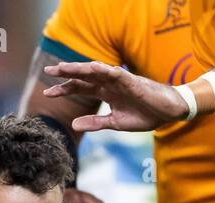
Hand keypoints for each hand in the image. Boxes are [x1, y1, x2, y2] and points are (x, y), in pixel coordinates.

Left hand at [44, 61, 185, 133]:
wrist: (167, 112)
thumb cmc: (144, 114)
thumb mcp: (114, 123)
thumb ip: (95, 123)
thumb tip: (73, 125)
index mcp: (105, 92)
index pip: (80, 87)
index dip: (64, 89)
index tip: (47, 93)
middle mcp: (109, 84)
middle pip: (83, 76)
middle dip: (65, 73)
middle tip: (47, 70)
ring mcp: (119, 81)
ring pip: (96, 71)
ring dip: (79, 68)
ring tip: (63, 67)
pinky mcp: (131, 81)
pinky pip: (115, 74)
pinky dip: (103, 70)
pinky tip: (91, 67)